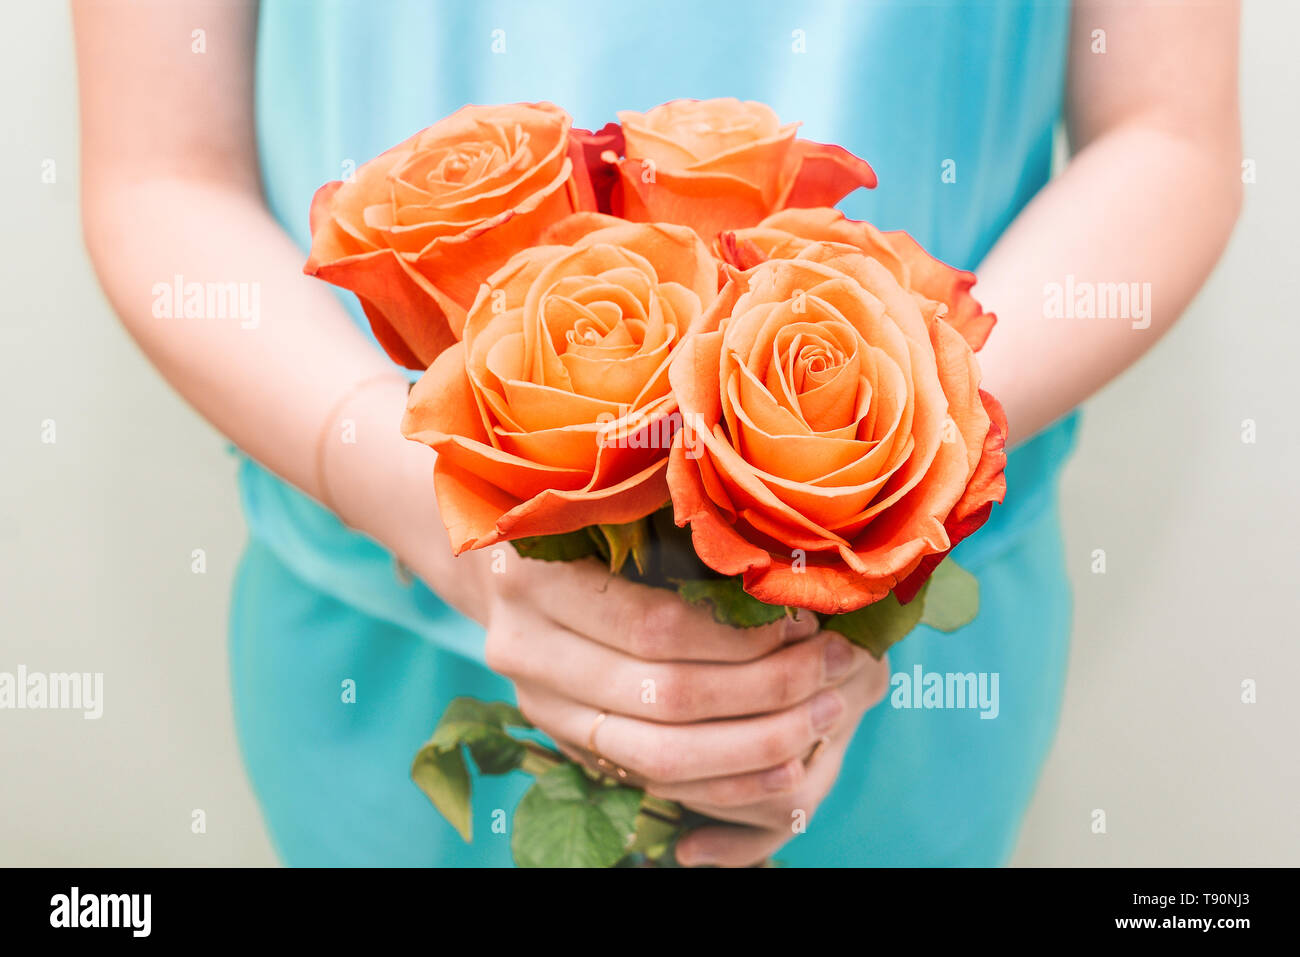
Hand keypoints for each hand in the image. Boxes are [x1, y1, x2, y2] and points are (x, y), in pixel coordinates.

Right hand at [479, 553, 890, 866]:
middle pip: (663, 695)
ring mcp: (542, 707)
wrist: (500, 573)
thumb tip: (780, 548)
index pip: (656, 626)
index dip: (739, 632)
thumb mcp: (609, 502)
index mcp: (537, 580)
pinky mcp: (568, 744)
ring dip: (758, 742)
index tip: (805, 619)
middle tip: (836, 666)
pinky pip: (656, 783)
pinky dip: (728, 782)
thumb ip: (674, 526)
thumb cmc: (577, 519)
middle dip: (765, 688)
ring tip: (826, 711)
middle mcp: (526, 651)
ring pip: (660, 754)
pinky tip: (788, 767)